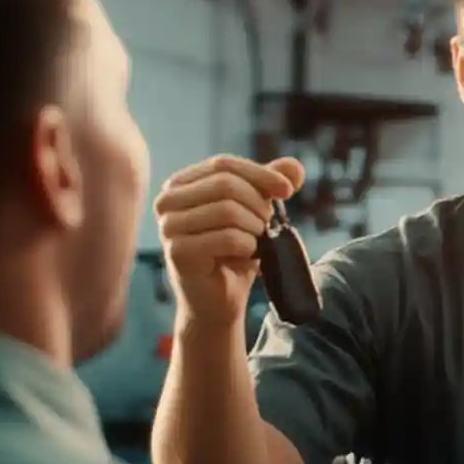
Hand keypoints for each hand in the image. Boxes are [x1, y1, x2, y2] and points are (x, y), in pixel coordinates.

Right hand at [154, 155, 304, 326]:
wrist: (220, 299)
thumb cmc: (235, 252)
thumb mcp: (255, 211)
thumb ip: (270, 184)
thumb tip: (295, 166)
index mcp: (181, 184)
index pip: (223, 164)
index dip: (260, 173)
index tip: (288, 190)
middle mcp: (168, 201)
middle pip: (225, 184)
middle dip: (258, 204)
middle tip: (268, 225)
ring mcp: (169, 227)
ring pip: (226, 210)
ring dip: (254, 226)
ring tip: (257, 241)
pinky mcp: (178, 253)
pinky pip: (226, 238)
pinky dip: (247, 245)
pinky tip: (246, 255)